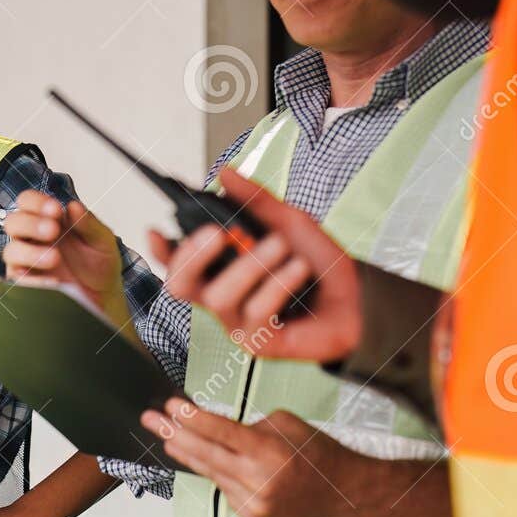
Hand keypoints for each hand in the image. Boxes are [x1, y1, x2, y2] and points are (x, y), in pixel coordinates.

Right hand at [2, 191, 124, 315]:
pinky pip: (18, 280)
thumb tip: (73, 206)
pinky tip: (54, 280)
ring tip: (55, 258)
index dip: (36, 202)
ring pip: (11, 251)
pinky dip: (33, 279)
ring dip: (30, 252)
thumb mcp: (102, 240)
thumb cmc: (99, 262)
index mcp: (48, 219)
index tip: (55, 210)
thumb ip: (88, 223)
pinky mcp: (28, 283)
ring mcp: (27, 260)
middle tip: (53, 230)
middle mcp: (33, 237)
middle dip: (30, 224)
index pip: (27, 201)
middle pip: (13, 222)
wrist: (103, 294)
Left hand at [142, 398, 352, 516]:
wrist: (342, 492)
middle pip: (204, 454)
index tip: (169, 406)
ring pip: (211, 474)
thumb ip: (248, 427)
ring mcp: (253, 503)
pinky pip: (225, 490)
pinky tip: (206, 460)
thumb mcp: (285, 423)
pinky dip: (216, 474)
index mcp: (267, 450)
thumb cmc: (316, 451)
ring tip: (167, 437)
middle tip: (151, 420)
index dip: (190, 418)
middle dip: (173, 434)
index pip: (218, 431)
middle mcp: (257, 479)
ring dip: (188, 454)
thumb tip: (216, 430)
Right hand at [154, 166, 361, 363]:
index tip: (157, 231)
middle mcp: (222, 297)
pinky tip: (299, 271)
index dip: (161, 251)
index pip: (179, 263)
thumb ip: (256, 200)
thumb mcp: (289, 222)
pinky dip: (278, 284)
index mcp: (221, 269)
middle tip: (217, 233)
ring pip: (219, 297)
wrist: (359, 298)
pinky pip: (255, 312)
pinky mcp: (259, 343)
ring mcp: (238, 323)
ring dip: (251, 266)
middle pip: (180, 286)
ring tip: (281, 247)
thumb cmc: (320, 265)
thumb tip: (225, 173)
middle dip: (191, 257)